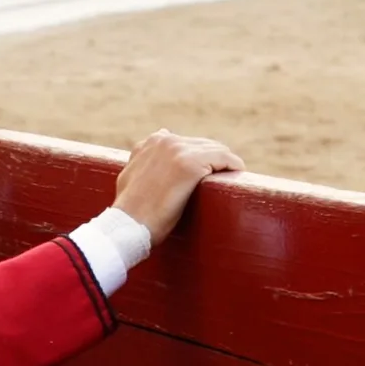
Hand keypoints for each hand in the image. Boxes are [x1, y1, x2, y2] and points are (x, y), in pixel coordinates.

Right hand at [112, 129, 243, 245]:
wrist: (127, 225)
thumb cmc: (130, 210)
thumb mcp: (130, 175)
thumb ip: (143, 159)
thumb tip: (158, 144)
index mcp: (151, 142)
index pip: (186, 143)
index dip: (199, 158)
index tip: (206, 175)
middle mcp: (165, 140)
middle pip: (204, 145)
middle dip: (214, 161)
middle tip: (223, 180)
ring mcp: (178, 150)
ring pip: (216, 150)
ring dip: (225, 164)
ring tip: (232, 180)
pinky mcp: (191, 164)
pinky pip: (224, 159)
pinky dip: (234, 166)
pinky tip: (237, 176)